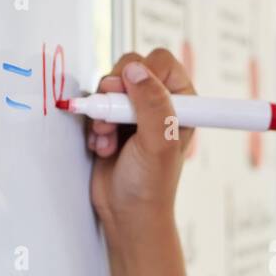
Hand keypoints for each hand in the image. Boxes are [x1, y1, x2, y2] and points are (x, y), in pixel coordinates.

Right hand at [87, 49, 194, 239]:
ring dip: (103, 113)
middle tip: (115, 120)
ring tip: (109, 140)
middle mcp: (159, 102)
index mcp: (181, 102)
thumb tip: (135, 70)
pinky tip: (102, 148)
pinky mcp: (111, 122)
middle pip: (129, 68)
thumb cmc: (151, 183)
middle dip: (115, 94)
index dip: (140, 73)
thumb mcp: (158, 141)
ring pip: (108, 87)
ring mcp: (133, 112)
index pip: (160, 62)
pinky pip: (94, 106)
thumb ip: (151, 103)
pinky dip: (94, 126)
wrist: (127, 213)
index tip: (128, 95)